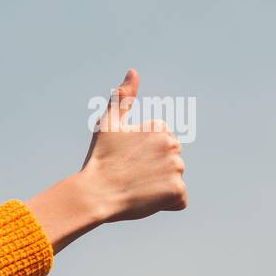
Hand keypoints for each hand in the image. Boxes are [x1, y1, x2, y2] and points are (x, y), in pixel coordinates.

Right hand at [81, 69, 187, 221]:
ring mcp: (176, 167)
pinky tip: (147, 199)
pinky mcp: (177, 190)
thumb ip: (123, 97)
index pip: (163, 147)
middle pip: (172, 163)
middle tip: (132, 175)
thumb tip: (133, 72)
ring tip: (138, 187)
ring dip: (161, 188)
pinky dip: (167, 203)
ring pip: (175, 181)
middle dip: (156, 171)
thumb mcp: (108, 123)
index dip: (145, 157)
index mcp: (159, 128)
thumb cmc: (100, 158)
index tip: (128, 161)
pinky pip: (180, 200)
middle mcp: (172, 144)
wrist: (95, 192)